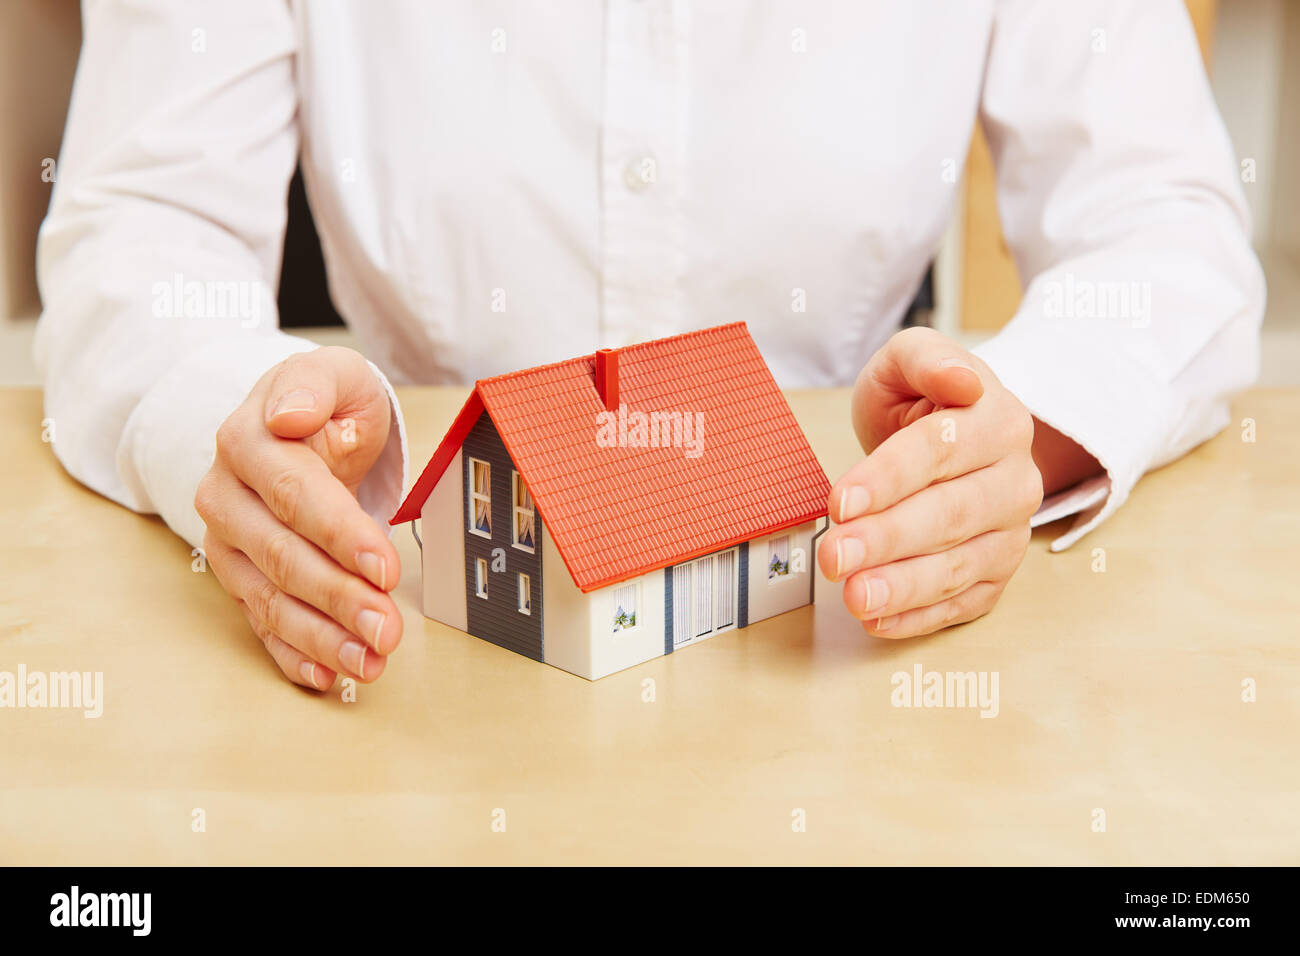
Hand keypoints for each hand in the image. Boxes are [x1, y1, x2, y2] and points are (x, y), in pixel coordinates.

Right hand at [195, 346, 401, 688]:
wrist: (295, 424)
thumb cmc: (323, 403)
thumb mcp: (332, 373)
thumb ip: (313, 383)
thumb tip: (290, 414)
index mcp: (247, 443)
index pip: (296, 496)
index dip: (341, 534)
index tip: (385, 567)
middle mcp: (227, 498)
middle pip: (284, 556)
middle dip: (338, 599)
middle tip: (386, 629)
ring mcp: (229, 544)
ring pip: (271, 598)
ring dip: (322, 637)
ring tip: (370, 662)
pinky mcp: (240, 577)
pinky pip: (263, 623)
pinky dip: (295, 655)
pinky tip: (330, 677)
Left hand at [818, 327, 1043, 637]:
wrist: (953, 433)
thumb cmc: (924, 399)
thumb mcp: (910, 360)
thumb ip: (928, 360)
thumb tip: (962, 380)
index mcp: (999, 420)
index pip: (940, 451)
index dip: (888, 478)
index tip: (840, 501)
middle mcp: (1015, 480)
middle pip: (949, 514)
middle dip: (887, 539)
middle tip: (835, 556)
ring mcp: (1010, 532)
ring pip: (959, 565)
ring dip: (903, 586)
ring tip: (855, 596)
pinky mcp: (997, 574)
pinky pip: (963, 603)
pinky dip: (920, 617)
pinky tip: (878, 620)